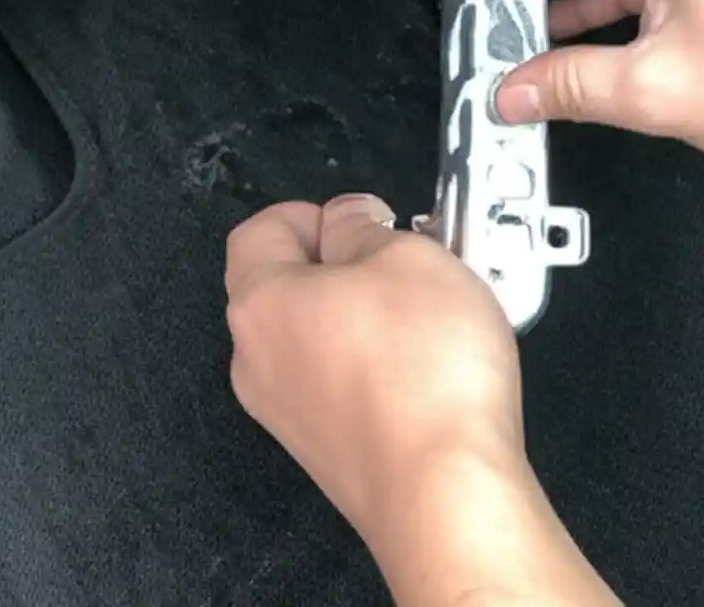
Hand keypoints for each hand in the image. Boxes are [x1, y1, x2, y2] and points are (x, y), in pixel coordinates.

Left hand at [224, 194, 523, 534]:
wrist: (444, 490)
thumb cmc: (424, 376)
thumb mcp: (408, 257)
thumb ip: (366, 227)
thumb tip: (349, 220)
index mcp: (262, 302)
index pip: (260, 231)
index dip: (313, 212)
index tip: (364, 217)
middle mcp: (259, 361)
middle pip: (287, 289)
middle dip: (347, 266)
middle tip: (406, 261)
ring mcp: (290, 413)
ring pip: (319, 341)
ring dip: (366, 317)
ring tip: (430, 314)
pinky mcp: (326, 449)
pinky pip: (341, 386)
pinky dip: (377, 366)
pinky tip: (428, 367)